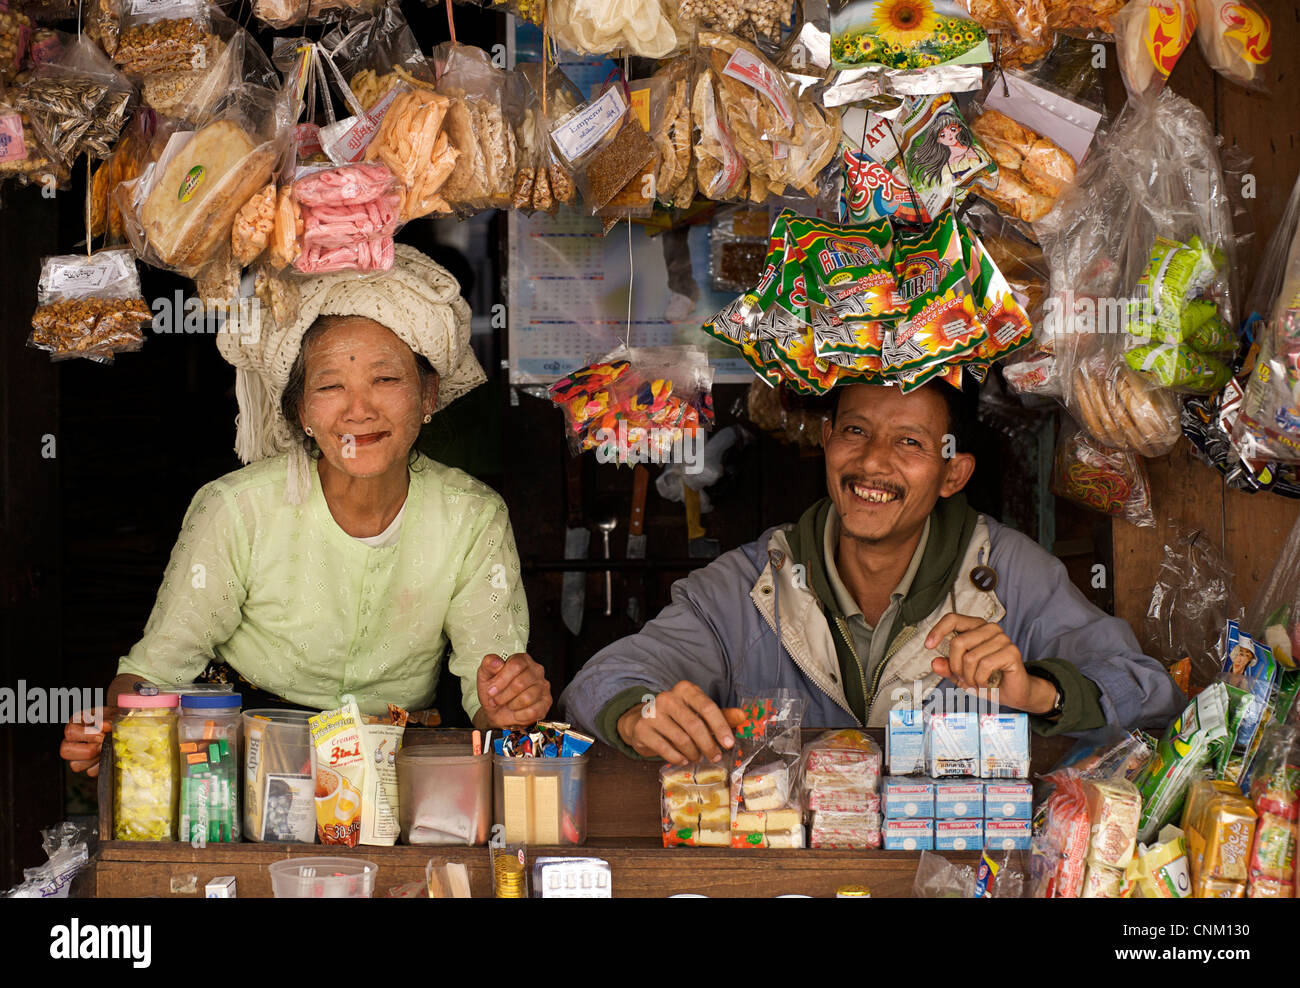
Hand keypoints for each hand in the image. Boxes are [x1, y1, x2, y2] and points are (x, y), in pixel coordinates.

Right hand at [60, 707, 113, 777]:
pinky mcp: (88, 765)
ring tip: (106, 750)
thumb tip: (103, 726)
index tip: (102, 734)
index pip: (70, 732)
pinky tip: (108, 757)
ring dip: (94, 759)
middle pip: (65, 751)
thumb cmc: (116, 718)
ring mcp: (78, 754)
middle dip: (88, 750)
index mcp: (76, 723)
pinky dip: (101, 766)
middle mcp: (72, 740)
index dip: (86, 735)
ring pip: (75, 765)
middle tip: (103, 745)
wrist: (126, 727)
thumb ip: (108, 719)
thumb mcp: (113, 714)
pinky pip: (90, 772)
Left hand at [476, 653, 551, 728]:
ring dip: (511, 705)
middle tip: (496, 700)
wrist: (497, 711)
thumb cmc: (495, 691)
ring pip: (527, 698)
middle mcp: (535, 671)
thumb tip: (497, 663)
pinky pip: (533, 711)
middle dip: (503, 696)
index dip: (502, 680)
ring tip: (507, 704)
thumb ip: (489, 664)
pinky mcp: (546, 702)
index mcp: (522, 660)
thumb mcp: (485, 675)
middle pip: (520, 683)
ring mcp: (543, 686)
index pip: (516, 665)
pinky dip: (520, 715)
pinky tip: (516, 711)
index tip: (491, 690)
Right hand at [616, 681, 734, 765]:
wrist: (641, 720)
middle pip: (695, 725)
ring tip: (697, 757)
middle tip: (715, 756)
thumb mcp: (698, 712)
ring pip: (681, 739)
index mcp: (685, 689)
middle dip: (708, 745)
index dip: (720, 726)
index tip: (729, 744)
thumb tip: (743, 716)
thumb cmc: (677, 717)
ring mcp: (652, 712)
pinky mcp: (642, 729)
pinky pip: (665, 748)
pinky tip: (683, 760)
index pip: (707, 707)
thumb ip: (721, 715)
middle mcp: (667, 697)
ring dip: (693, 753)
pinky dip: (677, 758)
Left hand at [925, 613, 1056, 714]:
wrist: (1012, 693)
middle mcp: (989, 629)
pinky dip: (980, 680)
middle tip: (962, 678)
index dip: (938, 631)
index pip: (952, 619)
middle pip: (958, 642)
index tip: (928, 645)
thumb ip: (947, 667)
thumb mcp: (961, 675)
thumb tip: (935, 662)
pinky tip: (985, 683)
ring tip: (976, 682)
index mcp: (976, 627)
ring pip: (970, 657)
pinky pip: (984, 665)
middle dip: (955, 666)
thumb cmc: (988, 679)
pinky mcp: (1011, 651)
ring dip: (969, 677)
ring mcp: (1002, 639)